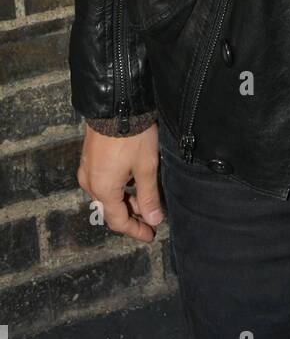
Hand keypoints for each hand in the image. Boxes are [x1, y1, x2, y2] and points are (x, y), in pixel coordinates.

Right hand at [78, 123, 162, 241]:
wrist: (116, 104)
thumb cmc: (133, 137)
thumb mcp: (146, 167)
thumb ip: (149, 196)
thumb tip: (154, 220)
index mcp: (103, 189)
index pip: (118, 221)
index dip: (135, 230)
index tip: (151, 234)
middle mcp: (90, 183)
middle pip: (110, 209)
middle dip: (131, 215)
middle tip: (151, 217)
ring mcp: (87, 170)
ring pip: (106, 195)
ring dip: (124, 200)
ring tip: (145, 198)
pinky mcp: (88, 158)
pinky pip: (101, 181)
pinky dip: (117, 187)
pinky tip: (131, 181)